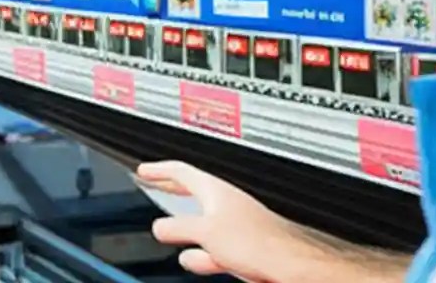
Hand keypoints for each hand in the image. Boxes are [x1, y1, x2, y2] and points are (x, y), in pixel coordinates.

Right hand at [137, 161, 301, 281]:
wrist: (290, 266)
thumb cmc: (257, 241)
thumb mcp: (204, 231)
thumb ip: (177, 227)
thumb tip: (160, 226)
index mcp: (215, 191)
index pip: (181, 172)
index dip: (159, 170)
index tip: (145, 170)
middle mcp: (226, 204)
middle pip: (192, 193)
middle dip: (170, 192)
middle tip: (155, 187)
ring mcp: (235, 225)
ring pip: (201, 224)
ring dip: (185, 230)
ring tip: (169, 235)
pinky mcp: (243, 246)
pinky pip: (213, 246)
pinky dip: (201, 253)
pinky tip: (195, 260)